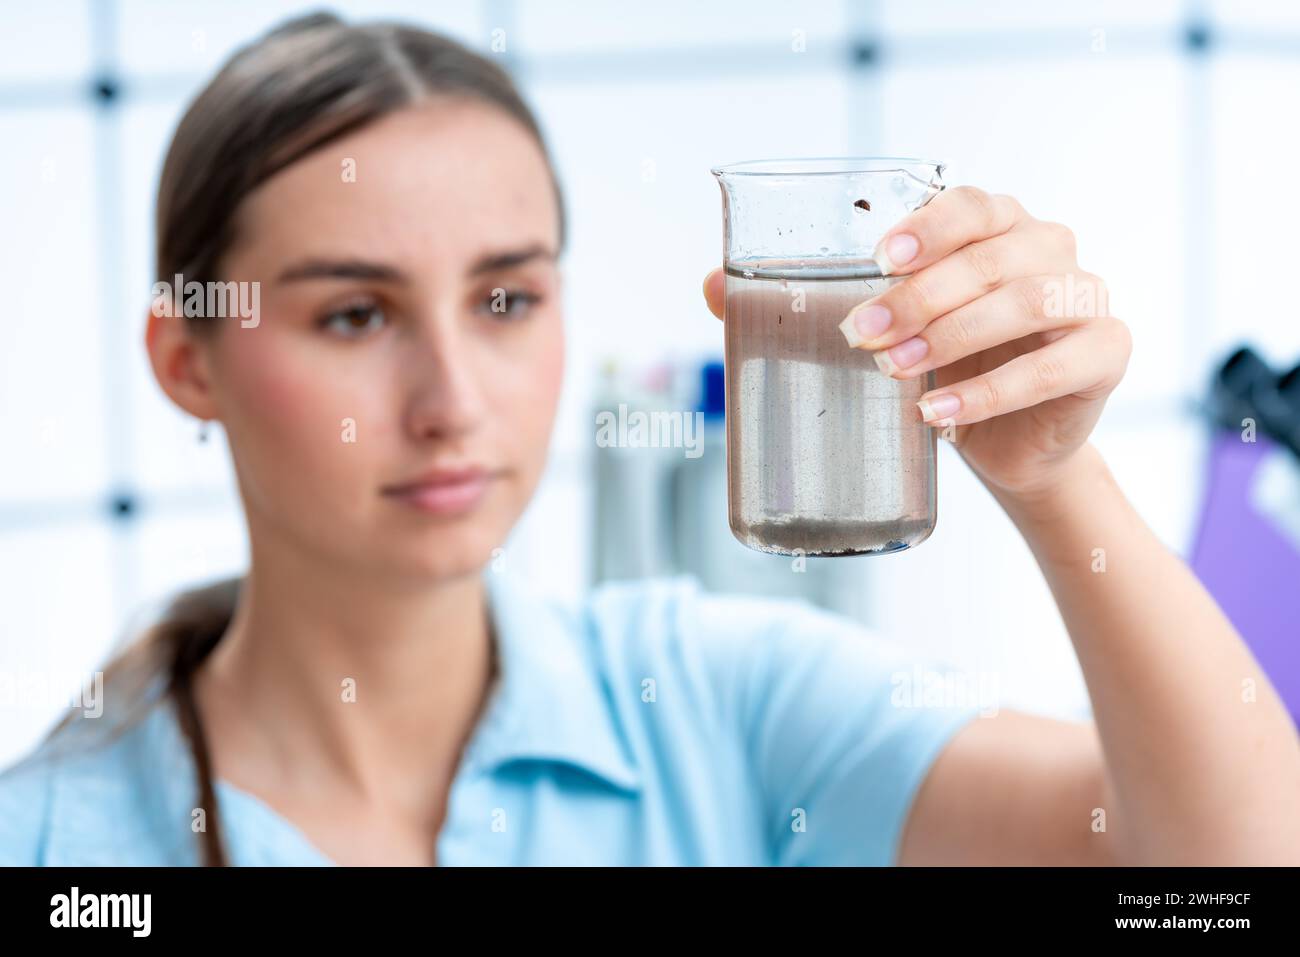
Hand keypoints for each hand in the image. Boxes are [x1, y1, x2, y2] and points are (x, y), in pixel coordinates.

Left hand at [701, 186, 1131, 501]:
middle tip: (862, 337)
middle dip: (921, 296)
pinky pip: (1056, 366)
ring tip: (894, 373)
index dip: (929, 225)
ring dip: (953, 336)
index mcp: (998, 228)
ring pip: (1029, 300)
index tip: (878, 259)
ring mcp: (1086, 299)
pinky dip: (993, 392)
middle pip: (995, 254)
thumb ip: (808, 305)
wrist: (1005, 445)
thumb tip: (708, 287)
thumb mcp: (878, 334)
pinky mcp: (1106, 354)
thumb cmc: (939, 371)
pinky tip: (938, 417)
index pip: (973, 203)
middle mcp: (1049, 250)